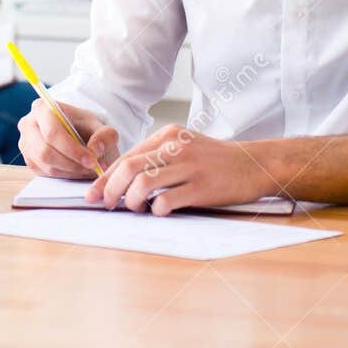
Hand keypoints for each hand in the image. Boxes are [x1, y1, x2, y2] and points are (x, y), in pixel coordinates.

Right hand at [16, 99, 117, 179]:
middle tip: (93, 168)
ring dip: (71, 171)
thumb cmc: (87, 128)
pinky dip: (65, 175)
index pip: (52, 132)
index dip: (72, 149)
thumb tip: (95, 149)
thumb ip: (105, 136)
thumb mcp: (102, 127)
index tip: (92, 160)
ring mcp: (26, 144)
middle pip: (45, 152)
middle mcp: (28, 125)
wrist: (80, 135)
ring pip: (46, 166)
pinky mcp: (29, 161)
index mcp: (42, 108)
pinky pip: (45, 174)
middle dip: (72, 163)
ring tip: (90, 169)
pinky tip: (79, 170)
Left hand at [87, 125, 271, 214]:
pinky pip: (167, 200)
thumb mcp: (183, 146)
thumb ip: (156, 156)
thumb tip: (120, 177)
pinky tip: (160, 212)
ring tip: (135, 209)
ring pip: (143, 184)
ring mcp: (189, 167)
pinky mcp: (201, 187)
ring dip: (131, 202)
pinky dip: (156, 210)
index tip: (94, 193)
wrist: (253, 164)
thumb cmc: (215, 160)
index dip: (105, 177)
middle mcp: (175, 148)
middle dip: (110, 189)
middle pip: (128, 168)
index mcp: (167, 136)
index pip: (126, 156)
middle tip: (106, 204)